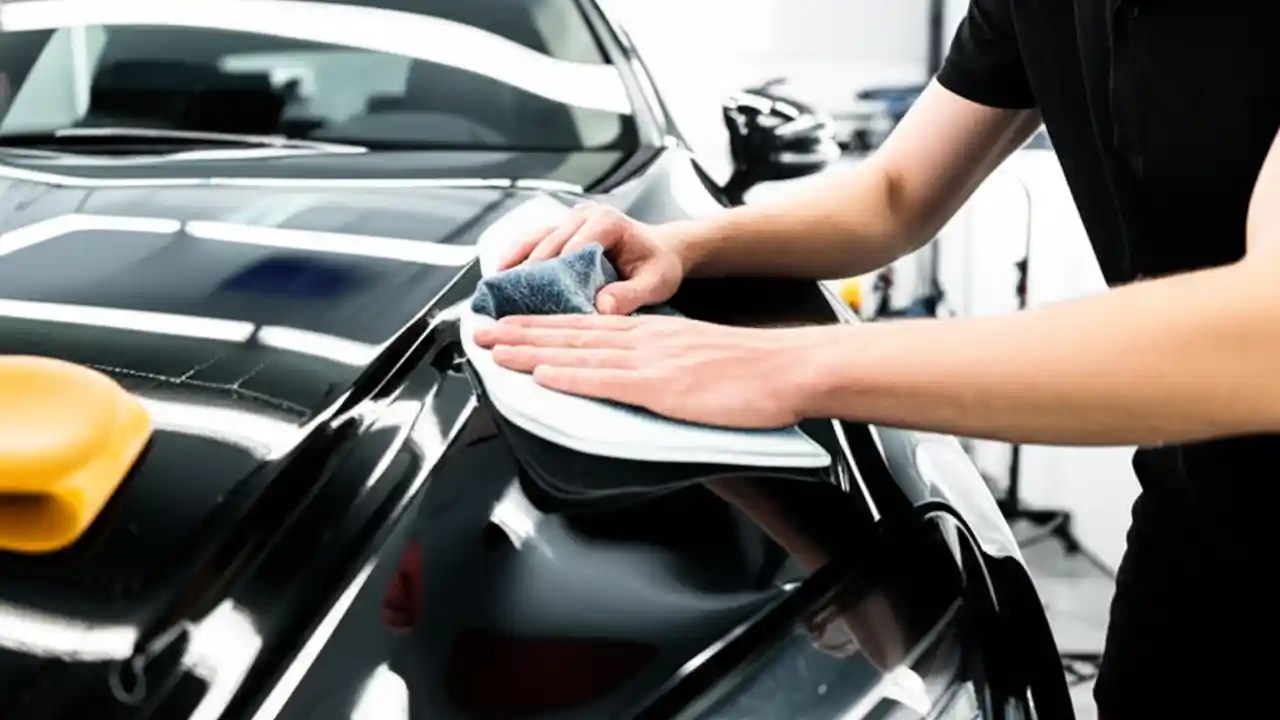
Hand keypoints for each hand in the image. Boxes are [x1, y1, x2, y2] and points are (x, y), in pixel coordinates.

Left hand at [473, 313, 829, 428]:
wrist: (787, 367)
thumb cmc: (751, 370)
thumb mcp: (697, 358)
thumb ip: (663, 367)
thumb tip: (640, 379)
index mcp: (650, 334)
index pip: (585, 327)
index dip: (541, 327)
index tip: (510, 326)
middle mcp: (642, 340)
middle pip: (569, 333)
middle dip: (520, 332)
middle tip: (480, 331)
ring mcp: (649, 361)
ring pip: (577, 351)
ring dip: (529, 350)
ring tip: (493, 349)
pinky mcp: (661, 385)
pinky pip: (605, 380)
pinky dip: (569, 376)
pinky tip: (541, 376)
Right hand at [497, 202, 685, 314]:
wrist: (662, 250)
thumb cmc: (659, 264)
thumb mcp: (655, 282)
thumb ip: (631, 294)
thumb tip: (601, 308)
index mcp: (607, 222)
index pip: (572, 248)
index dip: (553, 274)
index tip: (536, 299)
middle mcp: (584, 216)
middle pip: (548, 245)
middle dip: (529, 273)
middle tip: (509, 301)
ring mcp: (570, 220)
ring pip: (534, 239)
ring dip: (515, 263)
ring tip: (494, 288)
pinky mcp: (561, 229)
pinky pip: (533, 241)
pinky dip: (517, 257)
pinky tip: (501, 275)